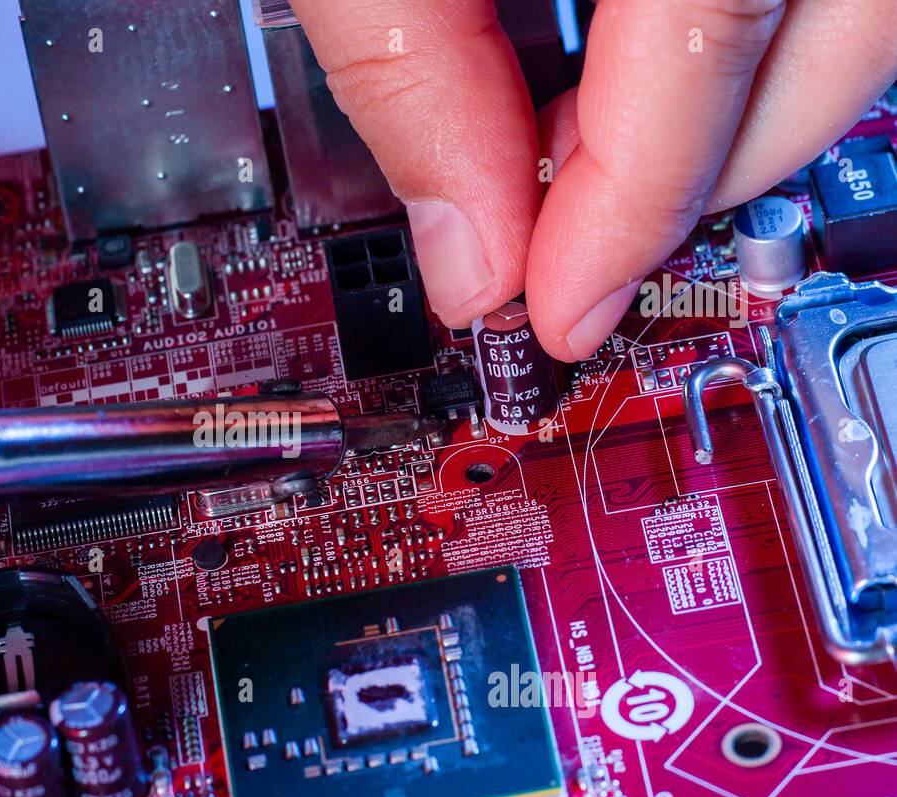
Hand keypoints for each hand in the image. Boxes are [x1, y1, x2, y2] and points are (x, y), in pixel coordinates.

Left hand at [292, 0, 896, 358]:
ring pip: (848, 25)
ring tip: (582, 166)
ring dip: (732, 127)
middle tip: (574, 257)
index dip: (634, 198)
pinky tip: (623, 79)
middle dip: (708, 183)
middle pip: (842, 39)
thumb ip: (403, 62)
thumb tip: (465, 256)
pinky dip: (731, 64)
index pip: (712, 22)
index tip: (553, 311)